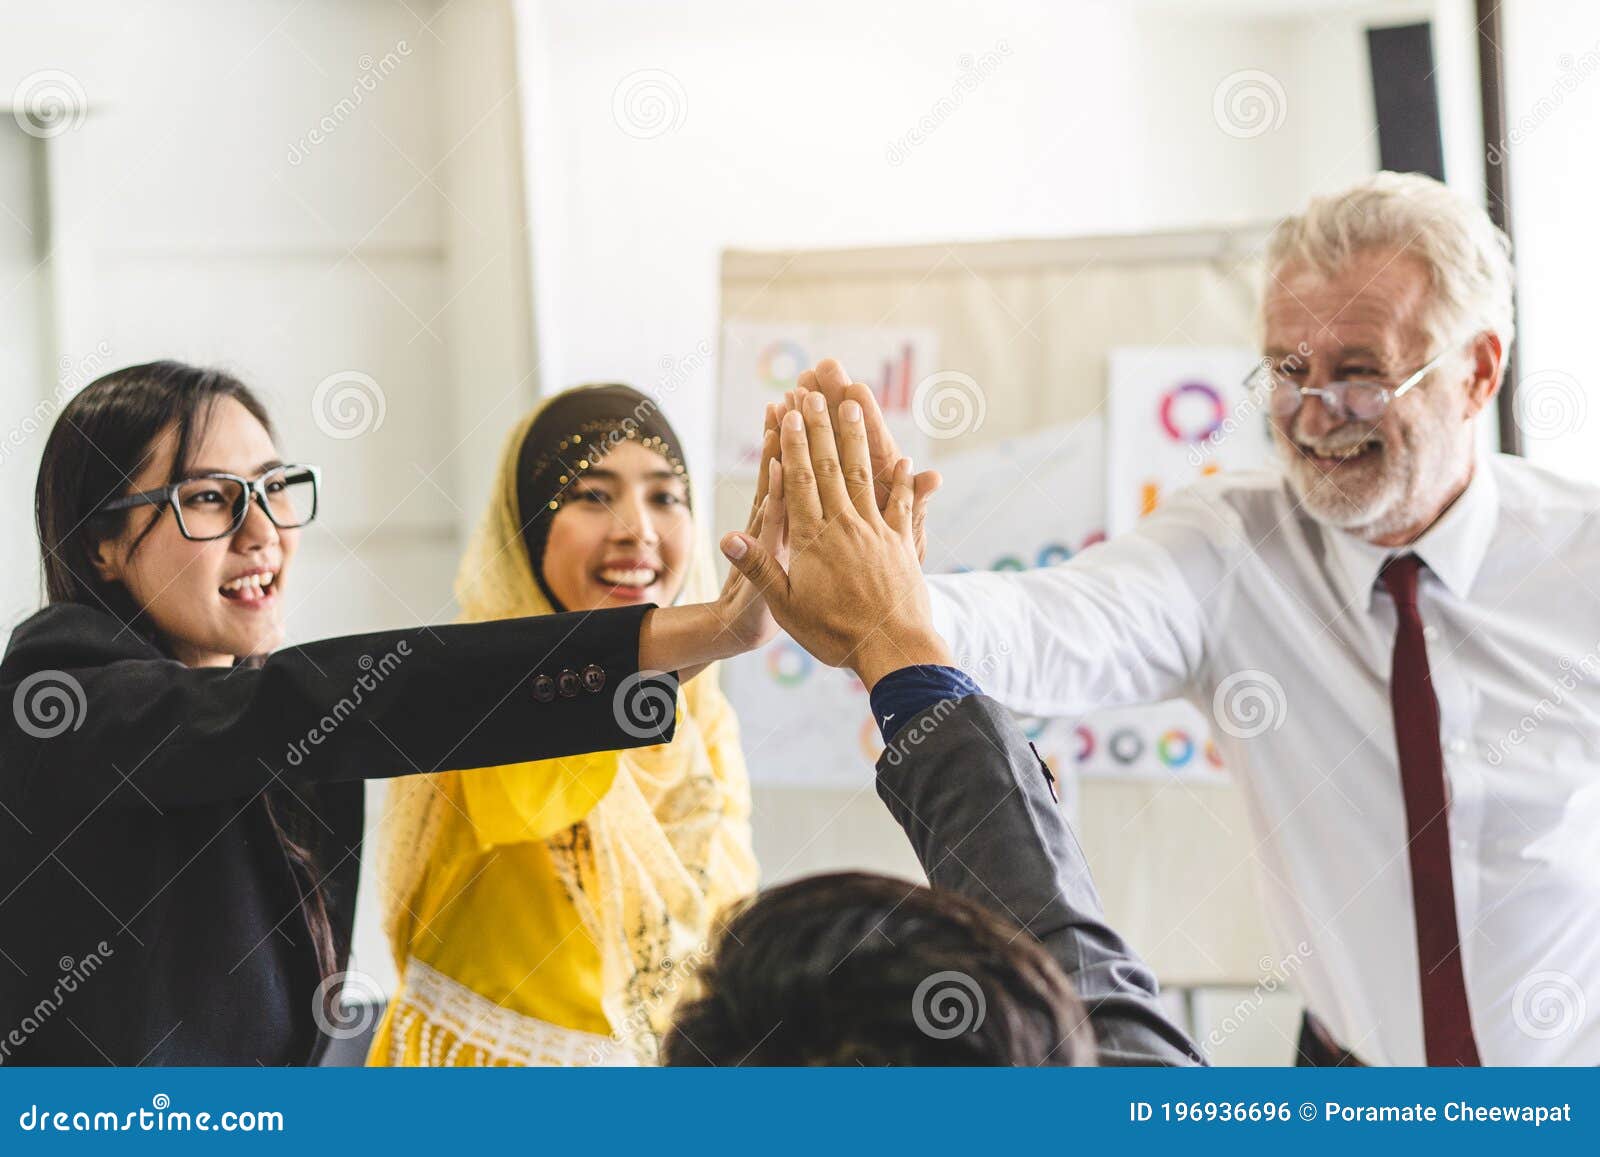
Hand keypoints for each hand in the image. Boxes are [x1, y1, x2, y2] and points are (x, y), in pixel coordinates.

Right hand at [720, 392, 951, 690]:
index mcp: (813, 539)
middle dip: (821, 427)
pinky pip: (903, 507)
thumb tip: (726, 536)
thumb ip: (759, 566)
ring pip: (865, 476)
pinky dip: (904, 482)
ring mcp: (877, 533)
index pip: (800, 481)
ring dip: (858, 438)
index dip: (793, 444)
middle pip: (831, 467)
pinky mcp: (902, 546)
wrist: (892, 651)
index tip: (788, 412)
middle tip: (814, 392)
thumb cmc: (834, 634)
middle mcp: (846, 527)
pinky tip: (906, 461)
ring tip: (853, 404)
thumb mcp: (786, 606)